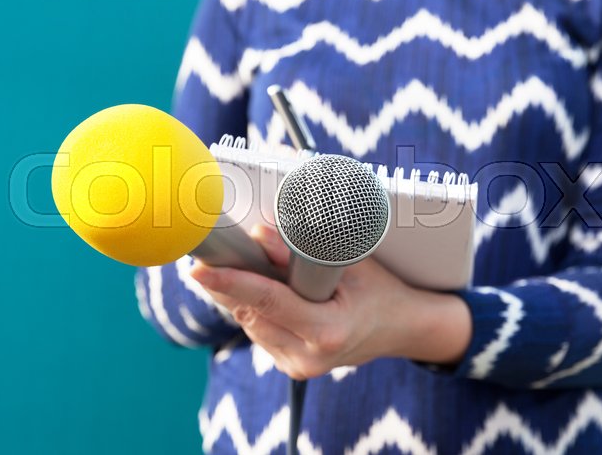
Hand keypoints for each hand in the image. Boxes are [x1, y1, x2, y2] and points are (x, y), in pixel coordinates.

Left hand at [190, 224, 471, 379]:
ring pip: (249, 322)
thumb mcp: (351, 266)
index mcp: (328, 333)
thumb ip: (303, 254)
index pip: (269, 302)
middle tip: (204, 253)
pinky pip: (259, 330)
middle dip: (226, 282)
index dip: (232, 282)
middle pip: (250, 313)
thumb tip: (260, 234)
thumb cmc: (382, 292)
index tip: (199, 270)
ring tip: (227, 265)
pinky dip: (252, 306)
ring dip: (236, 294)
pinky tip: (251, 287)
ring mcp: (298, 367)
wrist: (402, 330)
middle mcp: (309, 357)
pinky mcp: (291, 367)